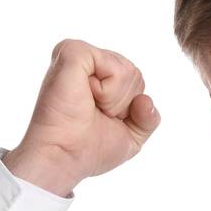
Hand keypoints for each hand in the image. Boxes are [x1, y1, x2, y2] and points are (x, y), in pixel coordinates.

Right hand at [2, 38, 160, 196]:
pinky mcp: (73, 53)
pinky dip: (108, 90)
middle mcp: (87, 64)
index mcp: (97, 77)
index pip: (136, 81)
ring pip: (128, 70)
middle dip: (123, 103)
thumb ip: (148, 119)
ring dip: (114, 99)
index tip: (103, 119)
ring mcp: (78, 56)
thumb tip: (146, 99)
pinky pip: (114, 66)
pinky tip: (86, 97)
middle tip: (95, 114)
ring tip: (88, 106)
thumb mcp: (130, 137)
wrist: (63, 157)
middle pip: (135, 74)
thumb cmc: (88, 149)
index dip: (129, 108)